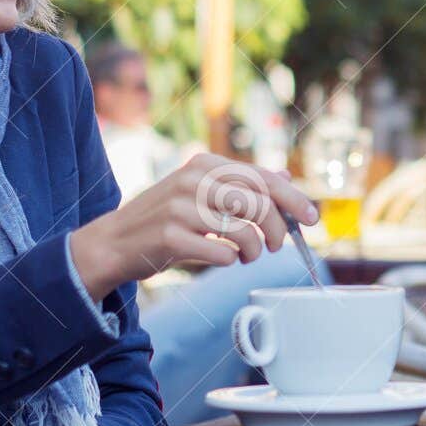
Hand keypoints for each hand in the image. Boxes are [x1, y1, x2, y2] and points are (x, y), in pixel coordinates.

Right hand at [70, 153, 318, 298]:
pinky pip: (221, 253)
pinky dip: (230, 261)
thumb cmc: (165, 219)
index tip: (312, 218)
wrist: (114, 242)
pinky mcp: (170, 235)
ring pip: (244, 230)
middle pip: (259, 204)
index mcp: (205, 163)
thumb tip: (284, 175)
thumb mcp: (201, 192)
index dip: (293, 199)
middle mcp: (193, 179)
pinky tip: (222, 259)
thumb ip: (240, 184)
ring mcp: (180, 206)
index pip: (263, 178)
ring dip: (254, 249)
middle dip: (277, 230)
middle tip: (275, 247)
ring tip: (246, 255)